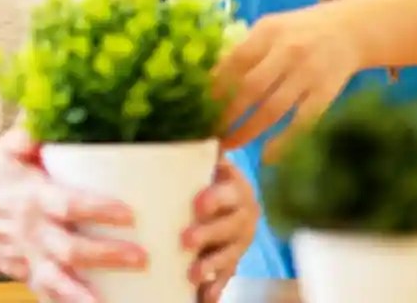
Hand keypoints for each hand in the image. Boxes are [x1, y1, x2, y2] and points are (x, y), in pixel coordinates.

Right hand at [0, 129, 145, 301]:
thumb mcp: (8, 146)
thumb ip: (36, 128)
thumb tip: (61, 94)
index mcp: (32, 195)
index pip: (68, 204)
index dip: (98, 209)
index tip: (129, 213)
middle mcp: (30, 230)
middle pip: (70, 249)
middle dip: (106, 256)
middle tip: (142, 257)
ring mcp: (25, 256)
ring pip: (58, 281)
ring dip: (86, 294)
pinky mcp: (23, 273)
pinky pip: (45, 295)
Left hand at [182, 158, 258, 302]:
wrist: (233, 202)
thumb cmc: (208, 180)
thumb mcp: (208, 165)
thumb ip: (198, 154)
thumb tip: (173, 129)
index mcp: (236, 189)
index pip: (230, 192)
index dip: (216, 198)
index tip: (198, 204)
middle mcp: (243, 216)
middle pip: (230, 227)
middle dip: (209, 234)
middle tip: (186, 240)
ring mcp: (239, 242)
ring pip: (229, 255)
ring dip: (211, 265)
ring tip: (192, 274)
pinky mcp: (232, 263)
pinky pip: (226, 277)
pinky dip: (216, 288)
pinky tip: (205, 297)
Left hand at [214, 7, 364, 158]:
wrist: (351, 29)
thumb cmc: (299, 31)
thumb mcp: (271, 28)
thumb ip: (244, 49)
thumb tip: (208, 79)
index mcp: (268, 32)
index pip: (233, 61)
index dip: (213, 86)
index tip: (194, 106)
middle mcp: (288, 51)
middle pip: (249, 88)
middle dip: (224, 114)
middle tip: (205, 133)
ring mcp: (309, 73)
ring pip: (272, 109)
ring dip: (246, 131)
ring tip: (227, 146)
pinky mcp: (326, 93)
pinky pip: (302, 122)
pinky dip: (284, 142)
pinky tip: (268, 157)